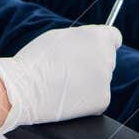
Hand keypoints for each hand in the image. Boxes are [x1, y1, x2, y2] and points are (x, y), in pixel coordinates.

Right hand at [0, 24, 120, 130]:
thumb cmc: (36, 60)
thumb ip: (81, 39)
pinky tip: (68, 98)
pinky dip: (86, 101)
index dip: (105, 43)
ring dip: (89, 82)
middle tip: (71, 70)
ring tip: (64, 85)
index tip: (97, 50)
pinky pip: (98, 99)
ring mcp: (106, 80)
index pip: (114, 37)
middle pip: (107, 60)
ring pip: (101, 81)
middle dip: (94, 64)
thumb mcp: (60, 37)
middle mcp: (106, 56)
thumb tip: (91, 46)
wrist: (24, 89)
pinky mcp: (103, 100)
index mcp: (97, 36)